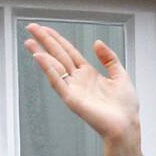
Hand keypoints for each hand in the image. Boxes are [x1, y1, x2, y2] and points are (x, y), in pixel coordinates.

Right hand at [24, 25, 141, 155]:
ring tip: (29, 42)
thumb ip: (109, 58)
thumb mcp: (120, 75)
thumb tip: (97, 42)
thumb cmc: (125, 108)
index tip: (45, 29)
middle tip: (31, 28)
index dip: (57, 39)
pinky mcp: (72, 100)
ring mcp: (74, 90)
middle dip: (44, 41)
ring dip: (41, 53)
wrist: (126, 127)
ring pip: (54, 67)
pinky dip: (48, 70)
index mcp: (89, 74)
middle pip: (58, 55)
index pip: (69, 52)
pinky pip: (58, 83)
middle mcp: (79, 80)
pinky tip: (40, 58)